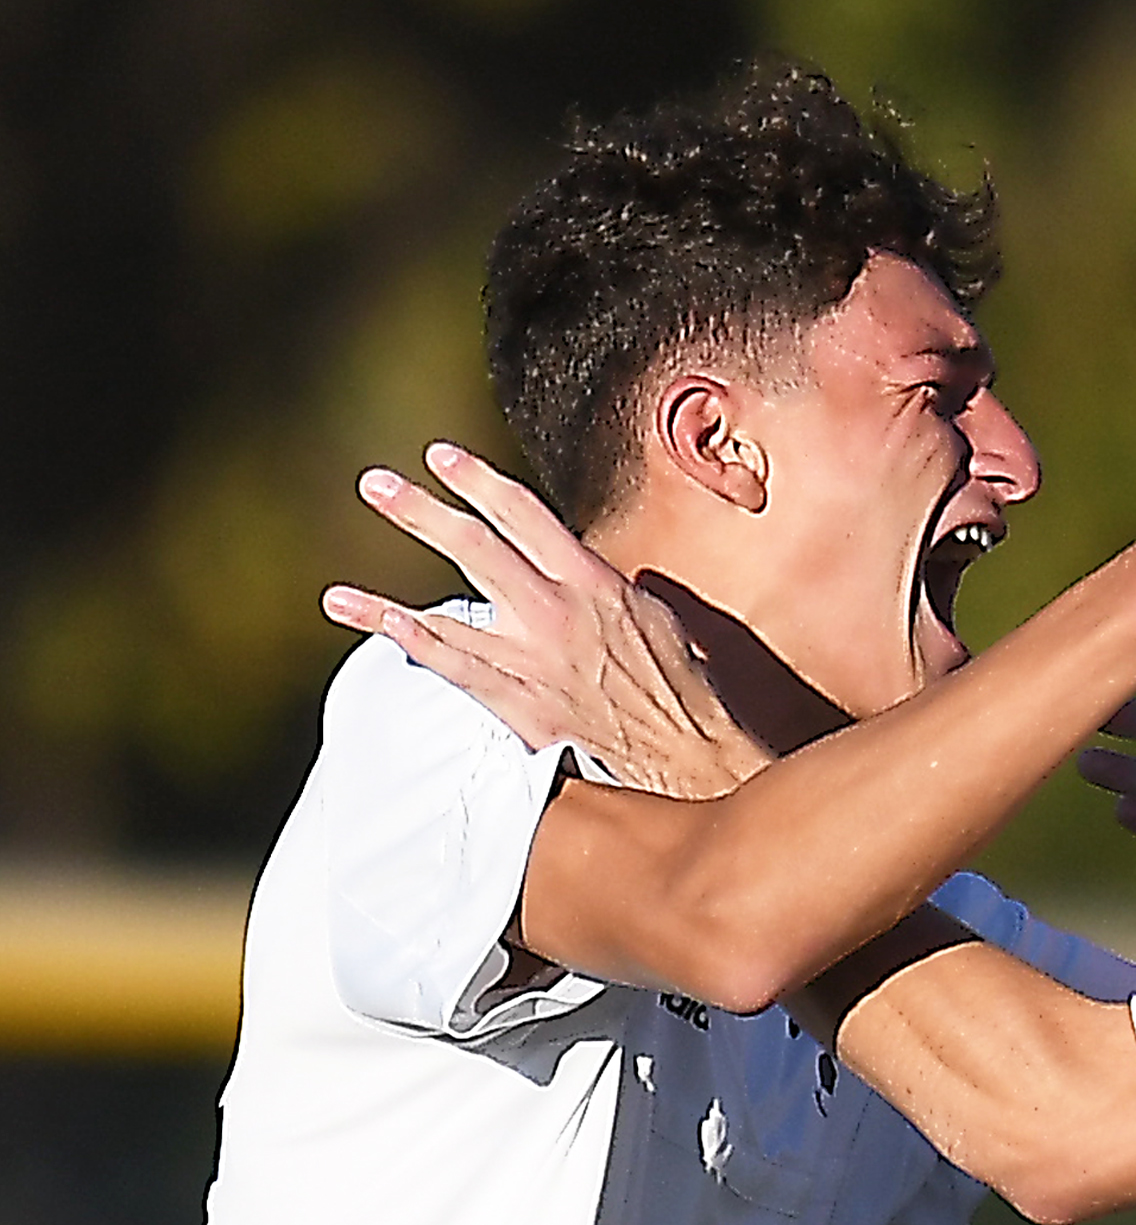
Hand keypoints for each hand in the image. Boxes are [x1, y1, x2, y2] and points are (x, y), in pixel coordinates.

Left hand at [320, 442, 772, 800]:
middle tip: (375, 486)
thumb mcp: (655, 611)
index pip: (524, 513)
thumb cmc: (683, 680)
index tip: (441, 457)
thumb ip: (607, 583)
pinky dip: (415, 653)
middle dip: (419, 512)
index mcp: (593, 579)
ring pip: (445, 621)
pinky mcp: (523, 707)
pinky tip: (380, 639)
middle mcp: (556, 612)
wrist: (691, 748)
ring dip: (383, 606)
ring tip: (335, 599)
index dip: (477, 479)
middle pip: (475, 547)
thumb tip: (580, 566)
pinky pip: (456, 674)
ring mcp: (533, 661)